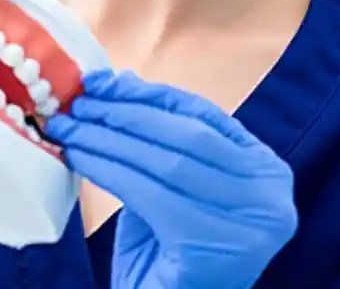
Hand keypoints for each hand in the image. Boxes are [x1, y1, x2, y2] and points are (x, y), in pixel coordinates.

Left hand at [44, 70, 297, 288]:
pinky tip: (78, 157)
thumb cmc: (167, 257)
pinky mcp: (214, 247)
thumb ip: (155, 142)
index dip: (148, 94)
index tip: (102, 82)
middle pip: (187, 134)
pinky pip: (149, 193)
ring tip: (68, 127)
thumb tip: (118, 83)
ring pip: (166, 161)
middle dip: (125, 112)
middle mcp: (270, 198)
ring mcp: (250, 225)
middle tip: (77, 103)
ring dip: (107, 138)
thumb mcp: (169, 188)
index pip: (204, 115)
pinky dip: (107, 169)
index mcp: (268, 173)